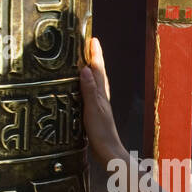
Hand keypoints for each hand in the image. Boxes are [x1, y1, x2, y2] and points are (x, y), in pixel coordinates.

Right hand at [79, 36, 125, 168]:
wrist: (109, 153)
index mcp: (101, 94)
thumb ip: (89, 90)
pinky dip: (87, 87)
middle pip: (98, 73)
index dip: (95, 54)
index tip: (93, 39)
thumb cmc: (102, 133)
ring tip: (85, 62)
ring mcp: (99, 106)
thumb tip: (85, 69)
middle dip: (94, 59)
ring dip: (91, 72)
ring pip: (96, 84)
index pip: (98, 70)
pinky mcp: (95, 115)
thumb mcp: (93, 110)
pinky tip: (83, 91)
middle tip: (89, 45)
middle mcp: (102, 98)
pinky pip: (90, 95)